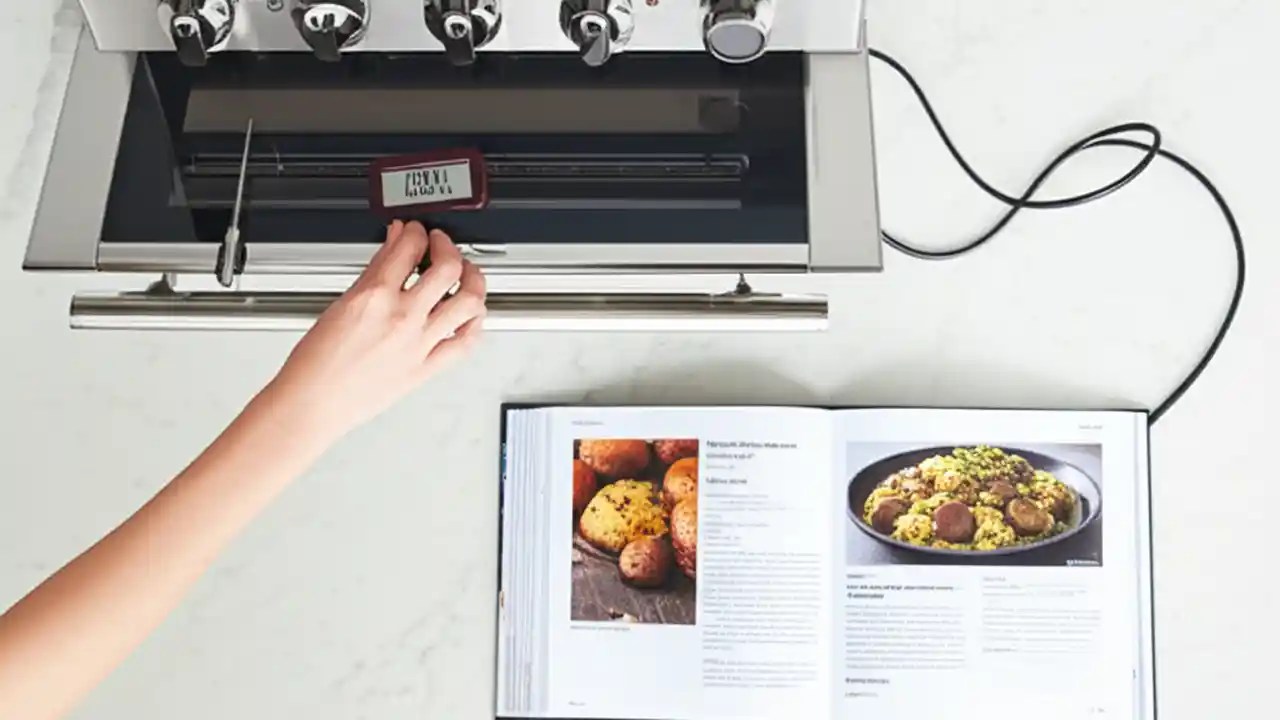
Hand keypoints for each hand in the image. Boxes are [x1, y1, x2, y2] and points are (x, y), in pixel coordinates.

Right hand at [265, 220, 486, 439]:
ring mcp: (419, 344)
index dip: (416, 231)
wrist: (313, 402)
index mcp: (374, 297)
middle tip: (442, 245)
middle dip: (448, 247)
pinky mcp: (427, 368)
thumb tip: (393, 246)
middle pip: (448, 269)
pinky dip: (474, 323)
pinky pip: (465, 342)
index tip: (416, 231)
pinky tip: (469, 314)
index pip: (409, 248)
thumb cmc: (317, 361)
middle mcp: (402, 318)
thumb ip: (373, 272)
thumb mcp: (341, 303)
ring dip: (473, 280)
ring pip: (468, 302)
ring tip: (465, 274)